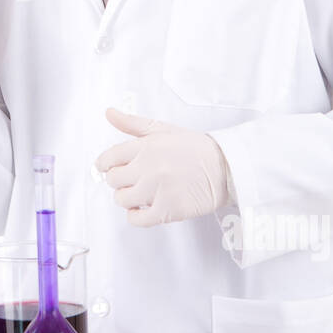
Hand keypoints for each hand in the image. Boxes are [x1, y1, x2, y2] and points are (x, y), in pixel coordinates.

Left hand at [95, 108, 232, 226]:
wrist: (227, 167)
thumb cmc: (196, 148)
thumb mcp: (164, 130)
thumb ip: (133, 123)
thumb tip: (109, 113)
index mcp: (146, 146)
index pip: (108, 158)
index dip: (105, 165)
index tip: (110, 168)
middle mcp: (149, 167)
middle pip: (113, 181)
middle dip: (119, 181)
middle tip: (133, 180)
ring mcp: (158, 189)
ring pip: (121, 200)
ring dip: (127, 199)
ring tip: (141, 194)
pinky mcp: (168, 210)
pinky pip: (137, 219)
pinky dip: (136, 216)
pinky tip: (145, 208)